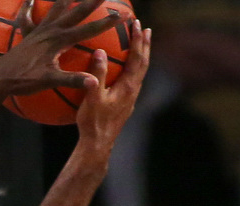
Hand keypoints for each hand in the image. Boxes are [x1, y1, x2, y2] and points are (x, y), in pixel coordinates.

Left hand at [0, 0, 114, 101]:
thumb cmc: (24, 81)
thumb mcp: (50, 81)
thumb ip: (72, 80)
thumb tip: (93, 82)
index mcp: (59, 41)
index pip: (88, 30)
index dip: (106, 23)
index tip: (122, 15)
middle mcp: (51, 30)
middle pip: (76, 11)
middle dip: (92, 1)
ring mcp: (39, 30)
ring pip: (56, 8)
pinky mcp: (28, 34)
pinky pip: (28, 17)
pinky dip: (28, 7)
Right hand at [73, 26, 150, 157]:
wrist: (97, 146)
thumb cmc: (93, 123)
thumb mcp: (93, 98)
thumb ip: (97, 75)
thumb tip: (100, 52)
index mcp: (128, 87)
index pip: (136, 58)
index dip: (137, 40)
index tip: (137, 24)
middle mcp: (133, 92)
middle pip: (143, 63)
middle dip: (145, 45)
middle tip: (146, 30)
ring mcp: (130, 100)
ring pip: (140, 73)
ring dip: (141, 57)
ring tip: (140, 46)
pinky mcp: (125, 106)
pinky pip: (132, 82)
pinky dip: (133, 70)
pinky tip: (126, 71)